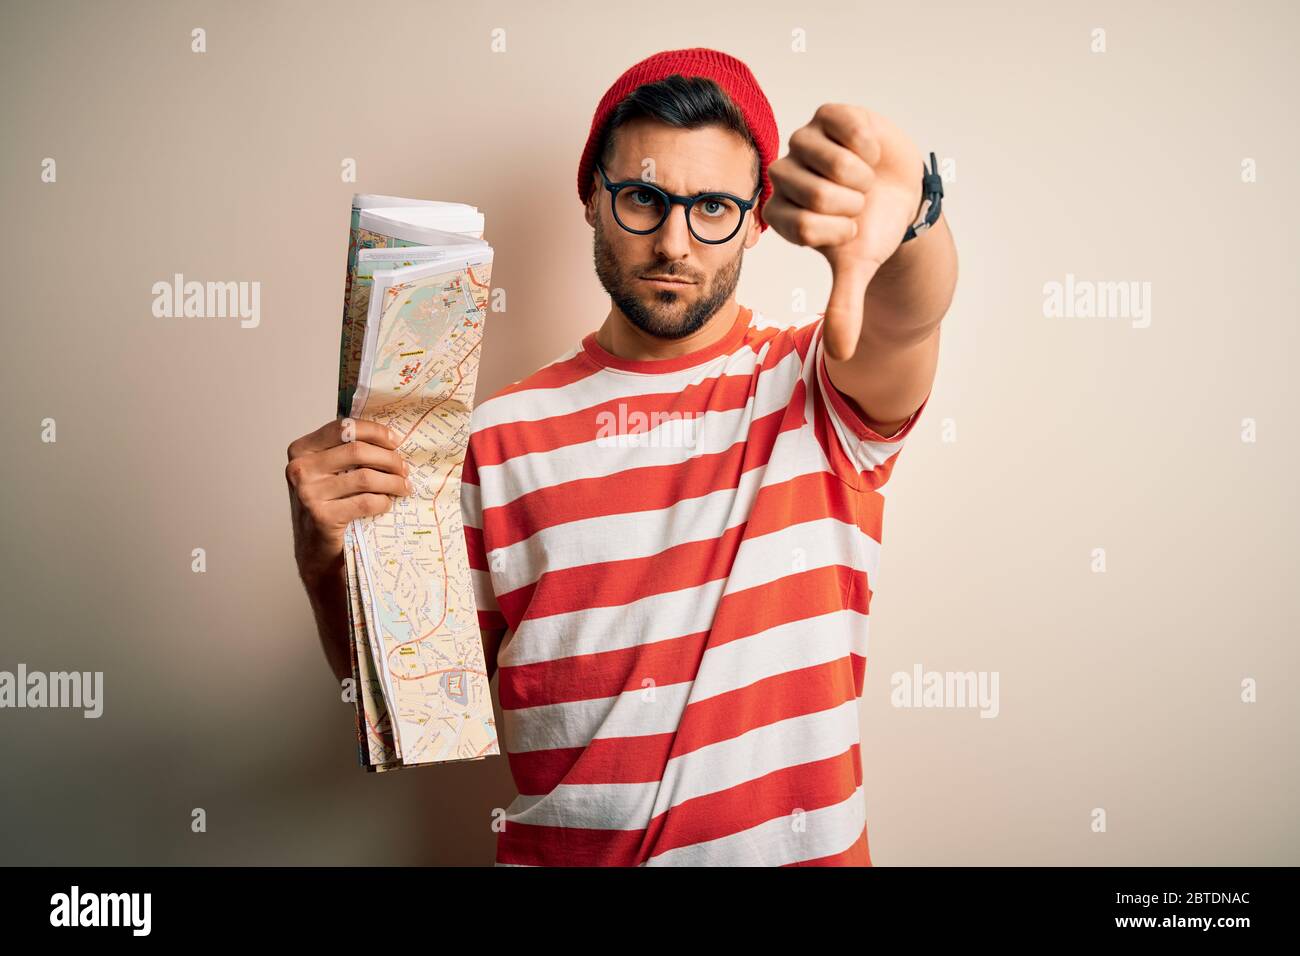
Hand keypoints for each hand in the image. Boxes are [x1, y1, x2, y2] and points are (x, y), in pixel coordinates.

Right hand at [285, 417, 410, 586]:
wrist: (316, 553)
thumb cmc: (329, 507)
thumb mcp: (331, 473)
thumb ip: (347, 452)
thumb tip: (390, 436)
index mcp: (302, 450)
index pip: (343, 428)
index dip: (375, 432)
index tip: (396, 441)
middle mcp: (300, 468)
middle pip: (357, 450)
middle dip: (389, 459)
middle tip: (404, 470)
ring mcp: (308, 493)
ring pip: (365, 477)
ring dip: (393, 482)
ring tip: (403, 487)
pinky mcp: (321, 516)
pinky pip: (366, 502)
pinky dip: (383, 502)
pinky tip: (387, 504)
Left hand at [764, 104, 923, 359]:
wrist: (901, 194)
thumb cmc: (871, 230)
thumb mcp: (858, 269)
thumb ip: (844, 307)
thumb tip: (841, 355)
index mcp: (781, 214)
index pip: (804, 226)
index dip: (840, 231)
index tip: (849, 230)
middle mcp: (784, 177)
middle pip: (815, 194)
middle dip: (853, 204)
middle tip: (858, 203)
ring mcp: (804, 143)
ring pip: (830, 160)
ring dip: (861, 175)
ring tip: (864, 179)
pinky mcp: (828, 116)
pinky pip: (845, 126)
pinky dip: (867, 144)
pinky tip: (870, 152)